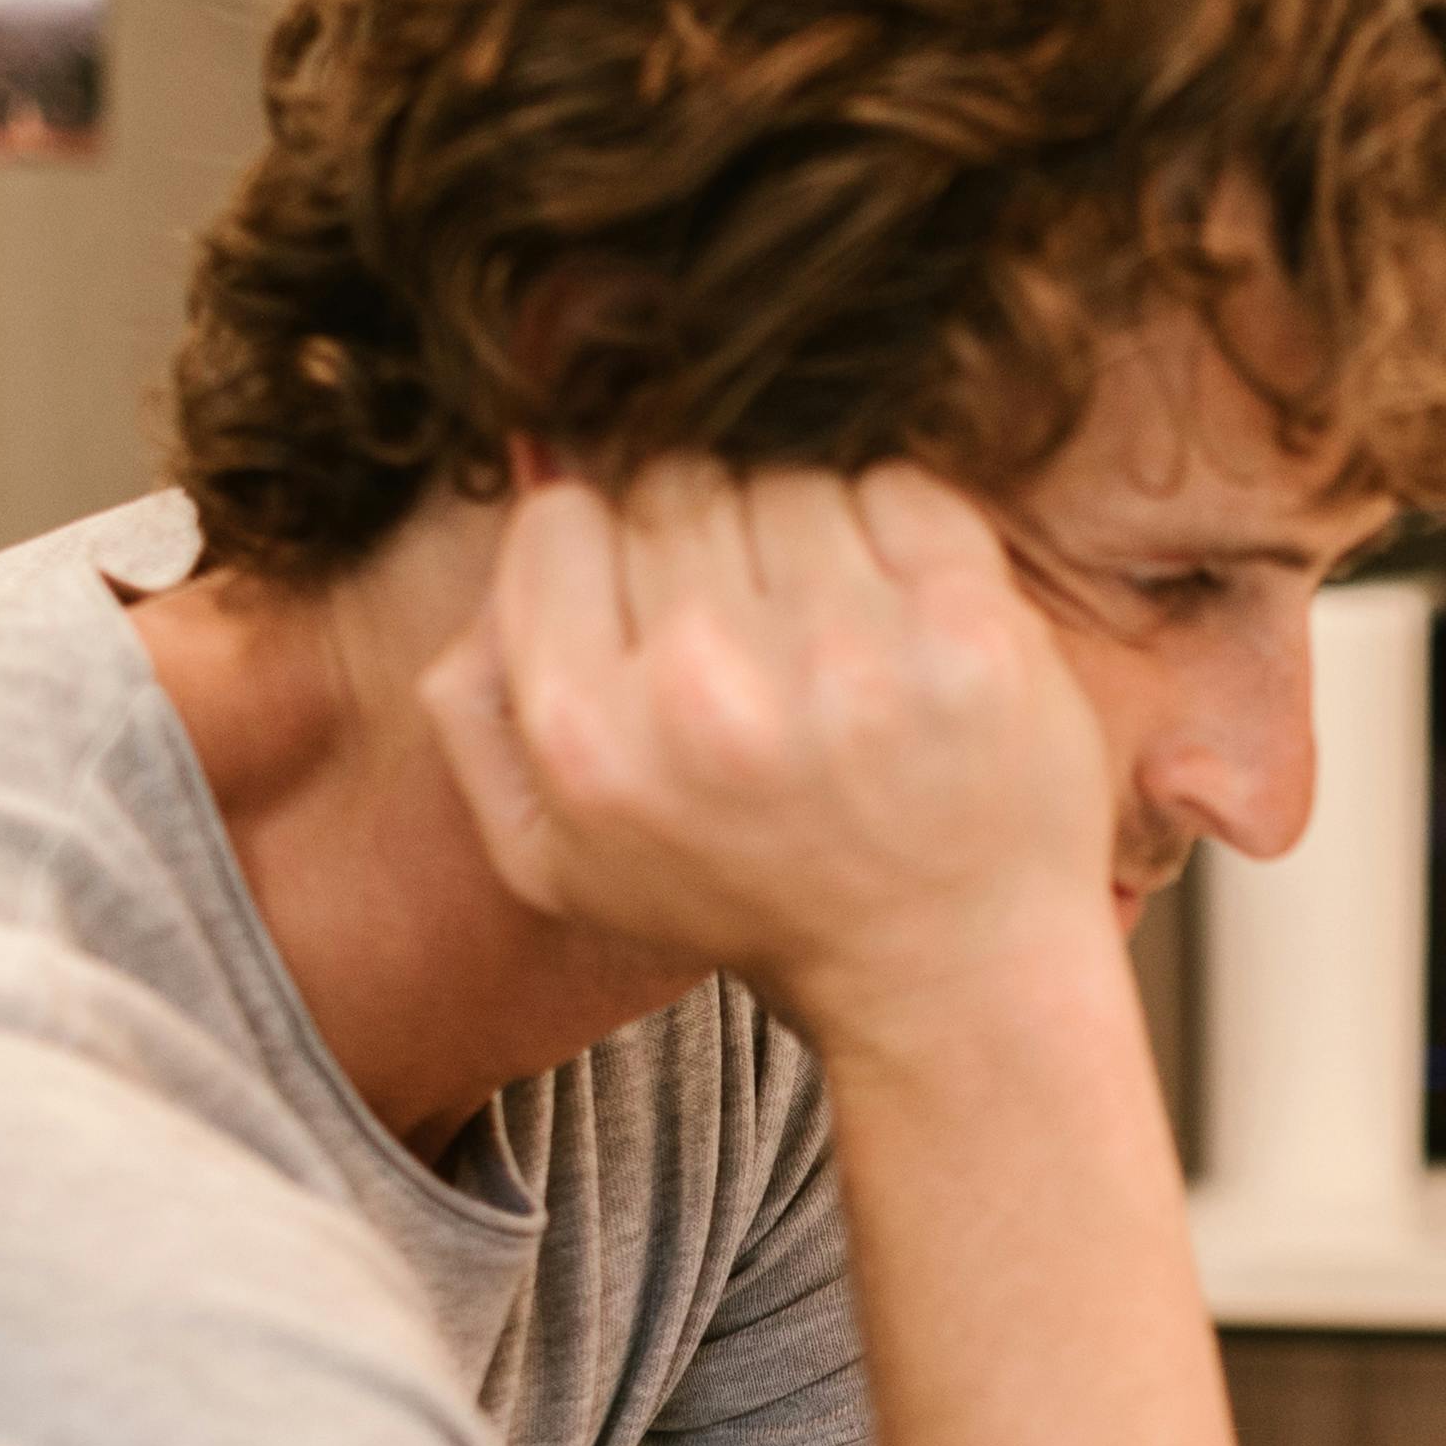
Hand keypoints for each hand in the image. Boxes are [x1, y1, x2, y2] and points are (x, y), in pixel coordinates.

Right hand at [422, 461, 1120, 1042]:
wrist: (947, 972)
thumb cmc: (744, 898)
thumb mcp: (555, 854)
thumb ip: (479, 690)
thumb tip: (524, 474)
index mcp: (589, 740)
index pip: (560, 520)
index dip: (604, 558)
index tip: (655, 623)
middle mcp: (709, 692)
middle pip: (674, 489)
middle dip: (711, 550)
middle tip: (760, 649)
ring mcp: (848, 658)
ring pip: (784, 479)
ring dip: (806, 539)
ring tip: (834, 648)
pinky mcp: (967, 632)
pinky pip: (897, 490)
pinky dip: (900, 539)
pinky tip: (904, 633)